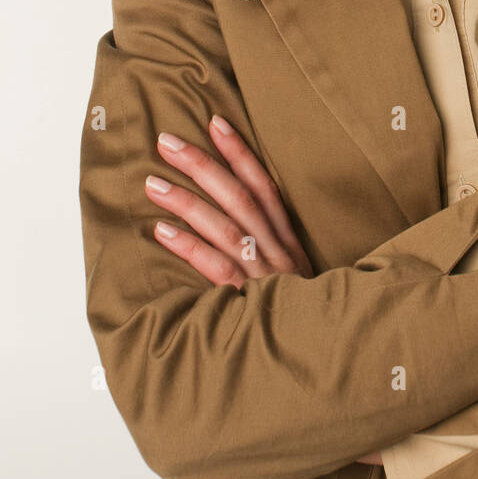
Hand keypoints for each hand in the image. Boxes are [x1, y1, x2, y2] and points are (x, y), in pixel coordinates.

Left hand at [145, 114, 381, 466]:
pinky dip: (190, 247)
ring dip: (186, 200)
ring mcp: (265, 275)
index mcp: (289, 239)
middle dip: (202, 164)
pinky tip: (162, 232)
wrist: (324, 357)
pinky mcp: (250, 301)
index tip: (214, 121)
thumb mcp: (292, 275)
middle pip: (239, 196)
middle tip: (166, 141)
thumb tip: (230, 214)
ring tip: (152, 182)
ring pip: (225, 226)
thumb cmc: (300, 316)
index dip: (240, 151)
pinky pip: (217, 268)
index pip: (264, 184)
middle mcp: (278, 250)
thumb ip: (267, 246)